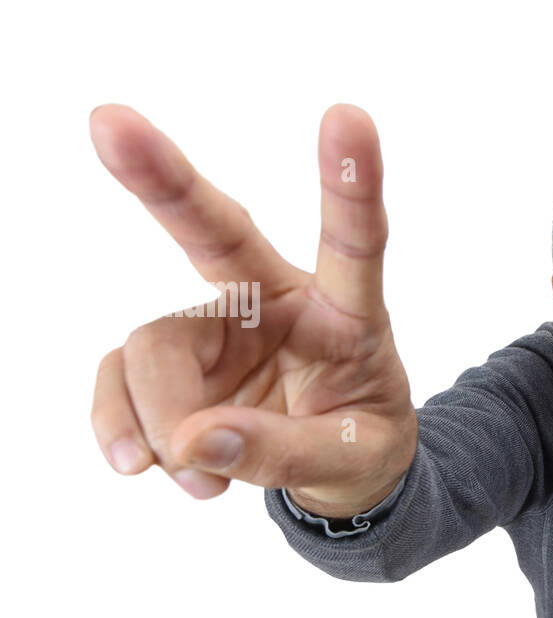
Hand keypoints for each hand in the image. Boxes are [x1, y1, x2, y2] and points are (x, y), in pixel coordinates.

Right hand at [89, 104, 416, 516]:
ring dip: (162, 426)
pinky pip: (118, 381)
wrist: (339, 476)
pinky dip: (123, 429)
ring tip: (202, 482)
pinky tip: (144, 463)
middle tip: (108, 122)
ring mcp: (214, 327)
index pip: (353, 244)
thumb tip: (192, 443)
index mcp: (344, 314)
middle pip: (216, 233)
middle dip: (165, 179)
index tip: (349, 116)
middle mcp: (273, 302)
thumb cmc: (361, 445)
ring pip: (154, 350)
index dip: (350, 185)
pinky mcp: (169, 360)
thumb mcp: (354, 461)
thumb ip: (283, 453)